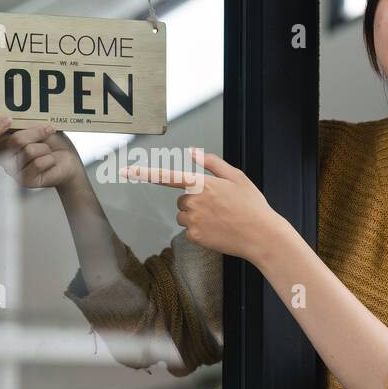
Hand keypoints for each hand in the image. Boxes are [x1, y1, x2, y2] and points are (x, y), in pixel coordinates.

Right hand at [0, 115, 83, 189]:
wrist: (67, 159)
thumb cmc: (50, 140)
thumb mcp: (36, 125)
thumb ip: (22, 122)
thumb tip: (14, 115)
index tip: (9, 120)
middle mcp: (1, 157)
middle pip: (13, 141)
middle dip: (35, 132)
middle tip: (48, 129)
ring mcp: (12, 170)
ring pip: (28, 151)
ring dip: (45, 147)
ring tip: (48, 150)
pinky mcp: (24, 181)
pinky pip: (37, 164)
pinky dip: (49, 159)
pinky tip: (50, 161)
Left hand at [123, 147, 288, 264]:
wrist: (262, 235)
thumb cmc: (251, 205)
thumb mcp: (236, 177)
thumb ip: (212, 163)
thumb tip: (192, 152)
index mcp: (202, 183)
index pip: (167, 176)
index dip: (144, 173)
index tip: (126, 171)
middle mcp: (194, 201)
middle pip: (181, 200)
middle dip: (195, 202)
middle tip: (219, 207)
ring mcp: (193, 220)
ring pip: (183, 216)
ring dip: (196, 217)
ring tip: (219, 220)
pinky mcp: (195, 237)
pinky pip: (189, 231)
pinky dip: (200, 231)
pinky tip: (218, 231)